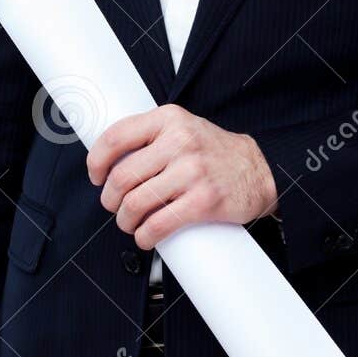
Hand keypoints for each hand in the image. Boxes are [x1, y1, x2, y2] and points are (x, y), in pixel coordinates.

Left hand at [86, 103, 278, 249]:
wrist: (261, 170)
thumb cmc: (215, 153)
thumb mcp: (183, 128)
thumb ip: (151, 137)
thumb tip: (109, 162)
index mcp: (169, 119)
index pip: (116, 137)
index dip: (96, 161)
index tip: (96, 176)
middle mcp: (180, 141)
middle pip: (122, 176)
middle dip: (110, 199)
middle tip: (114, 206)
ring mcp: (192, 171)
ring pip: (137, 203)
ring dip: (125, 220)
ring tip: (130, 223)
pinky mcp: (204, 201)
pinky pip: (159, 224)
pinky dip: (145, 236)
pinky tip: (146, 237)